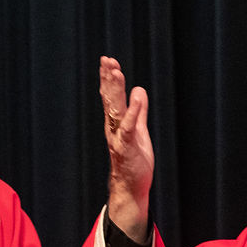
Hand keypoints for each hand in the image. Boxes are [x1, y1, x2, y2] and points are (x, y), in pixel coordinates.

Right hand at [101, 56, 153, 241]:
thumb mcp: (139, 130)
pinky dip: (133, 111)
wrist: (131, 187)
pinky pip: (129, 127)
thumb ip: (138, 111)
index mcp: (115, 123)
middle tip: (107, 60)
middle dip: (108, 79)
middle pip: (109, 99)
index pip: (110, 97)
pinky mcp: (127, 147)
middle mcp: (113, 127)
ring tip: (116, 72)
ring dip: (115, 90)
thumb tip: (138, 89)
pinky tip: (137, 96)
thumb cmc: (134, 160)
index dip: (108, 79)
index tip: (108, 61)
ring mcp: (118, 137)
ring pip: (115, 109)